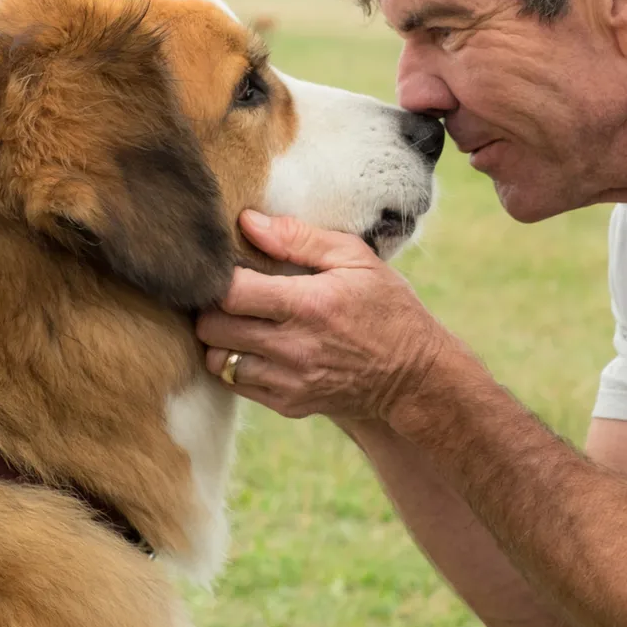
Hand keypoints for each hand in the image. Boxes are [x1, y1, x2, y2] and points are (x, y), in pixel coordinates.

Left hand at [196, 210, 450, 422]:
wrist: (413, 377)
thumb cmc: (387, 308)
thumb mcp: (357, 260)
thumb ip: (300, 238)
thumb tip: (248, 222)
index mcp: (309, 304)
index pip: (229, 292)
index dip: (217, 276)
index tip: (228, 267)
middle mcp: (294, 347)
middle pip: (212, 327)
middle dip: (212, 306)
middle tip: (230, 294)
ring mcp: (289, 380)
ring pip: (217, 359)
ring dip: (220, 339)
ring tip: (242, 322)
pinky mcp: (288, 404)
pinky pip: (236, 384)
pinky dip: (237, 364)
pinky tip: (258, 347)